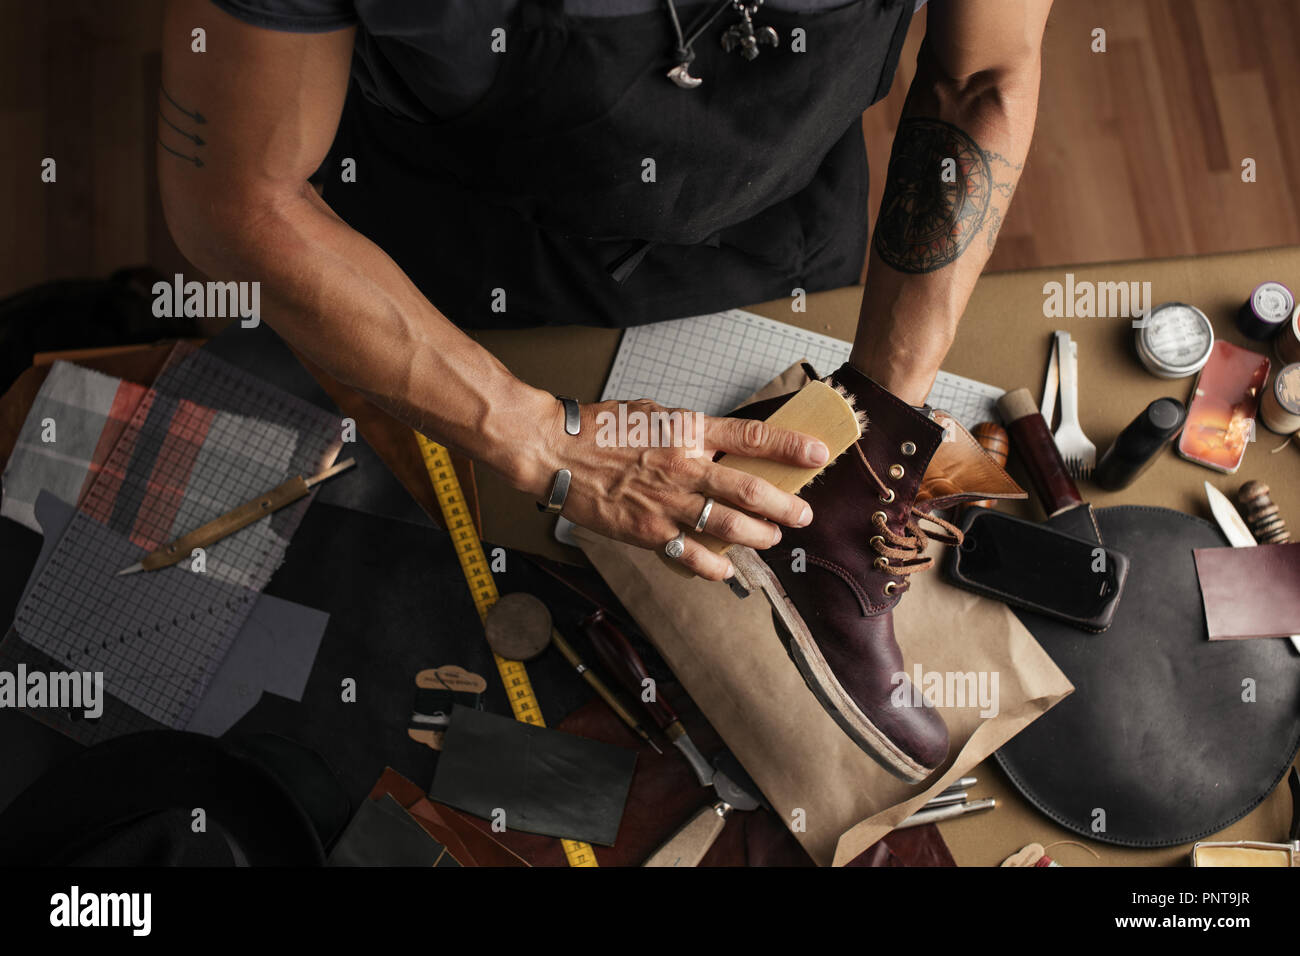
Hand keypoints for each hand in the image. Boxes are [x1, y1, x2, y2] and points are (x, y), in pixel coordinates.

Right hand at [512, 395, 827, 579]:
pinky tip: (724, 570)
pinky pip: (691, 556)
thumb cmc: (601, 429)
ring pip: (729, 526)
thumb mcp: (654, 415)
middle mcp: (684, 466)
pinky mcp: (648, 532)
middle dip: (785, 506)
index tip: (819, 453)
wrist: (555, 450)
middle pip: (750, 490)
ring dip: (758, 537)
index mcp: (688, 431)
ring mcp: (667, 503)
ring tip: (771, 539)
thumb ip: (689, 431)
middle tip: (802, 515)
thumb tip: (720, 442)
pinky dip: (713, 567)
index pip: (752, 436)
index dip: (790, 446)